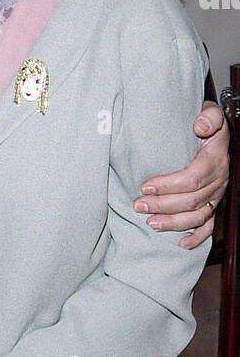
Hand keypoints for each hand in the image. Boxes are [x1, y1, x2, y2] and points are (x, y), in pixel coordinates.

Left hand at [134, 102, 228, 248]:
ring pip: (197, 216)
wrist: (216, 133)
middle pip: (191, 200)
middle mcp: (217, 181)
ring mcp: (216, 195)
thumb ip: (209, 117)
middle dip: (163, 205)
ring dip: (173, 222)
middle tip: (139, 205)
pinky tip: (181, 244)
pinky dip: (197, 237)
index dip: (168, 185)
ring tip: (151, 223)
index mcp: (214, 160)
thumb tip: (199, 126)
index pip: (192, 179)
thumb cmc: (207, 123)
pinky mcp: (213, 204)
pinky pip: (209, 226)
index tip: (145, 186)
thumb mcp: (211, 113)